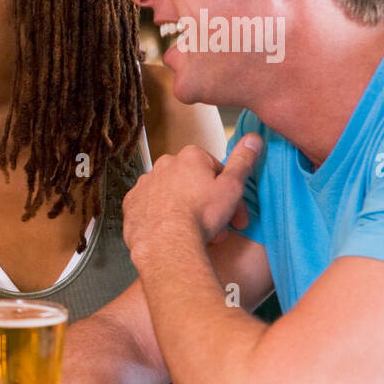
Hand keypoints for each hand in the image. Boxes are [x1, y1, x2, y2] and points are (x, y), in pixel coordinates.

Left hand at [122, 134, 261, 258]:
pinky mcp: (131, 204)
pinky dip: (162, 218)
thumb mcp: (232, 187)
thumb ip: (243, 161)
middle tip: (219, 229)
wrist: (166, 244)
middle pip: (193, 184)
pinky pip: (151, 208)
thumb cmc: (200, 216)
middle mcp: (164, 165)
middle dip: (208, 205)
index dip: (229, 193)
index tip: (235, 213)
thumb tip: (252, 139)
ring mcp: (144, 184)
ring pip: (173, 196)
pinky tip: (172, 232)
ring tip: (197, 235)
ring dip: (185, 211)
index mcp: (190, 156)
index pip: (216, 170)